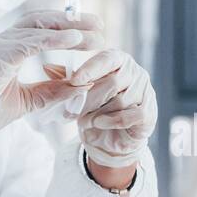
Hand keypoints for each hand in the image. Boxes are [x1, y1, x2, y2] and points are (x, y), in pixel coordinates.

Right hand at [0, 10, 103, 150]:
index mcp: (7, 48)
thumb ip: (52, 91)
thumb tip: (82, 84)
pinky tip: (74, 39)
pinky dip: (54, 39)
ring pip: (39, 27)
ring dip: (69, 29)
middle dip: (72, 20)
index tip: (92, 30)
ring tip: (93, 33)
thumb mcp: (29, 101)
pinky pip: (30, 42)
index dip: (67, 26)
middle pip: (42, 20)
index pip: (41, 28)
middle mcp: (2, 41)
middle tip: (100, 24)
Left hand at [69, 49, 157, 167]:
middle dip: (90, 98)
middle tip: (72, 110)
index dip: (90, 69)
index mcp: (119, 60)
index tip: (74, 81)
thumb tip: (46, 67)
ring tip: (84, 120)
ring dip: (98, 113)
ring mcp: (146, 92)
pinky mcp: (149, 113)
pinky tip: (99, 124)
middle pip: (112, 83)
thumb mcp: (79, 92)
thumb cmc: (95, 108)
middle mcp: (136, 72)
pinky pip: (130, 116)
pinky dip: (111, 121)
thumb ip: (66, 80)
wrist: (112, 137)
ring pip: (120, 101)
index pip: (106, 59)